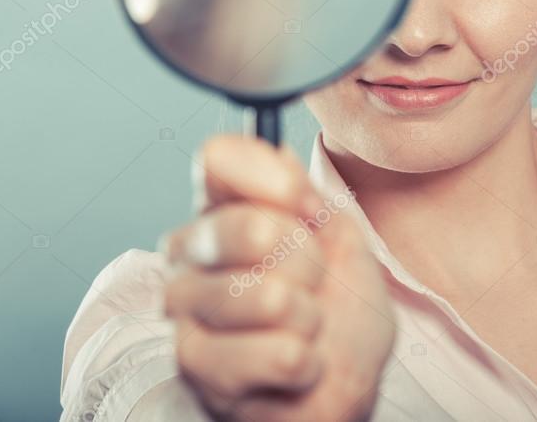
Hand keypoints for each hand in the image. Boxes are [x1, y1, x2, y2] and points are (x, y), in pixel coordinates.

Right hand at [160, 135, 395, 420]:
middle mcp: (192, 252)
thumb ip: (309, 198)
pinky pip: (273, 352)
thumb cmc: (341, 308)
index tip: (311, 210)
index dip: (273, 181)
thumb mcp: (343, 240)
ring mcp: (188, 308)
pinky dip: (305, 361)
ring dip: (308, 316)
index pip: (218, 159)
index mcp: (226, 209)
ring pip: (262, 296)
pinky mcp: (197, 366)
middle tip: (314, 282)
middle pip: (241, 225)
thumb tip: (280, 157)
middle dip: (305, 259)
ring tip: (306, 327)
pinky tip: (300, 364)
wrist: (348, 380)